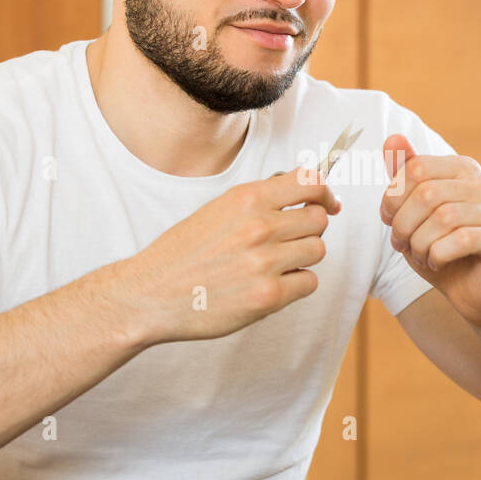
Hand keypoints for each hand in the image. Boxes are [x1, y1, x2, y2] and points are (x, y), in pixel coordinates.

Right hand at [123, 167, 340, 344]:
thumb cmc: (182, 254)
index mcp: (246, 199)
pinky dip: (296, 285)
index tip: (328, 204)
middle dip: (310, 229)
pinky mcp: (268, 296)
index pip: (309, 183)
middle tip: (292, 240)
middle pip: (319, 220)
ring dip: (303, 257)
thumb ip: (257, 202)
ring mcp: (265, 262)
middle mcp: (259, 227)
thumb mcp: (217, 210)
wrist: (151, 293)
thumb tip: (300, 195)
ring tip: (276, 264)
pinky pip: (308, 283)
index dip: (325, 193)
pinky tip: (272, 284)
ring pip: (317, 250)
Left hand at [379, 134, 480, 328]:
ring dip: (420, 243)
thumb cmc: (440, 249)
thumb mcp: (413, 212)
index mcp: (465, 169)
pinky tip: (437, 262)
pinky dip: (438, 255)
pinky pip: (462, 239)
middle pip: (427, 193)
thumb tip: (392, 138)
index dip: (392, 197)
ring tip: (421, 255)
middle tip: (401, 244)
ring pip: (443, 218)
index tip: (389, 220)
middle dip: (404, 224)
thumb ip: (403, 175)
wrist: (470, 292)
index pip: (416, 168)